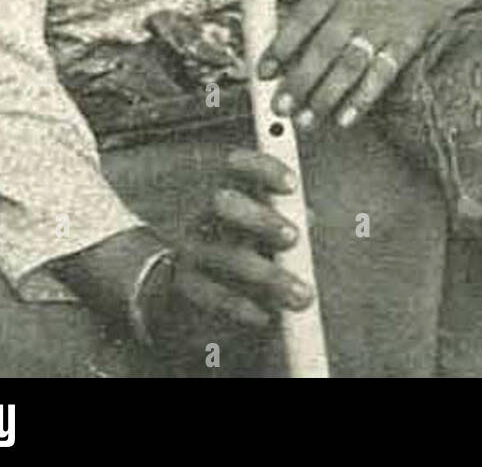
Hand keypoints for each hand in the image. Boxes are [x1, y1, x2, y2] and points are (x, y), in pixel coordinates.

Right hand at [140, 149, 312, 359]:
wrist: (172, 272)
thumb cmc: (232, 236)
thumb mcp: (253, 217)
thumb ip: (279, 212)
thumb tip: (309, 218)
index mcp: (223, 185)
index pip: (238, 165)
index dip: (264, 170)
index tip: (292, 184)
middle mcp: (202, 213)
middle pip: (225, 204)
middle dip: (260, 219)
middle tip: (293, 237)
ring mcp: (190, 249)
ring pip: (226, 257)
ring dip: (268, 275)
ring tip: (302, 295)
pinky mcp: (183, 284)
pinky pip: (211, 296)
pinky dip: (242, 307)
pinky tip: (265, 316)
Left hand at [259, 0, 481, 131]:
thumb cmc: (365, 2)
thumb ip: (304, 30)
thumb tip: (273, 71)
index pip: (301, 19)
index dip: (280, 47)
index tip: (264, 74)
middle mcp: (355, 6)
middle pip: (324, 46)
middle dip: (300, 81)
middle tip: (281, 109)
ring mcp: (381, 25)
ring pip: (350, 64)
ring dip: (326, 95)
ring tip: (307, 121)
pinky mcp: (404, 44)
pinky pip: (381, 74)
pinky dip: (362, 98)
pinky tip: (345, 118)